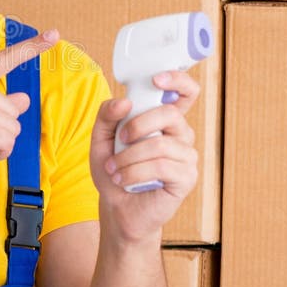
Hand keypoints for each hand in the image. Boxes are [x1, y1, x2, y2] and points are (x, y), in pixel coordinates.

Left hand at [89, 71, 200, 240]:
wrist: (117, 207)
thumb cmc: (114, 170)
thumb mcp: (100, 138)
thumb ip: (106, 115)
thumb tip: (124, 102)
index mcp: (163, 120)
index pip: (186, 92)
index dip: (178, 80)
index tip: (156, 80)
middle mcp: (180, 135)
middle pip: (170, 114)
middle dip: (138, 125)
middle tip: (120, 140)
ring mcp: (186, 156)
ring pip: (160, 144)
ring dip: (129, 157)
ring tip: (115, 169)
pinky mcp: (186, 178)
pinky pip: (161, 167)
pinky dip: (135, 173)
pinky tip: (124, 180)